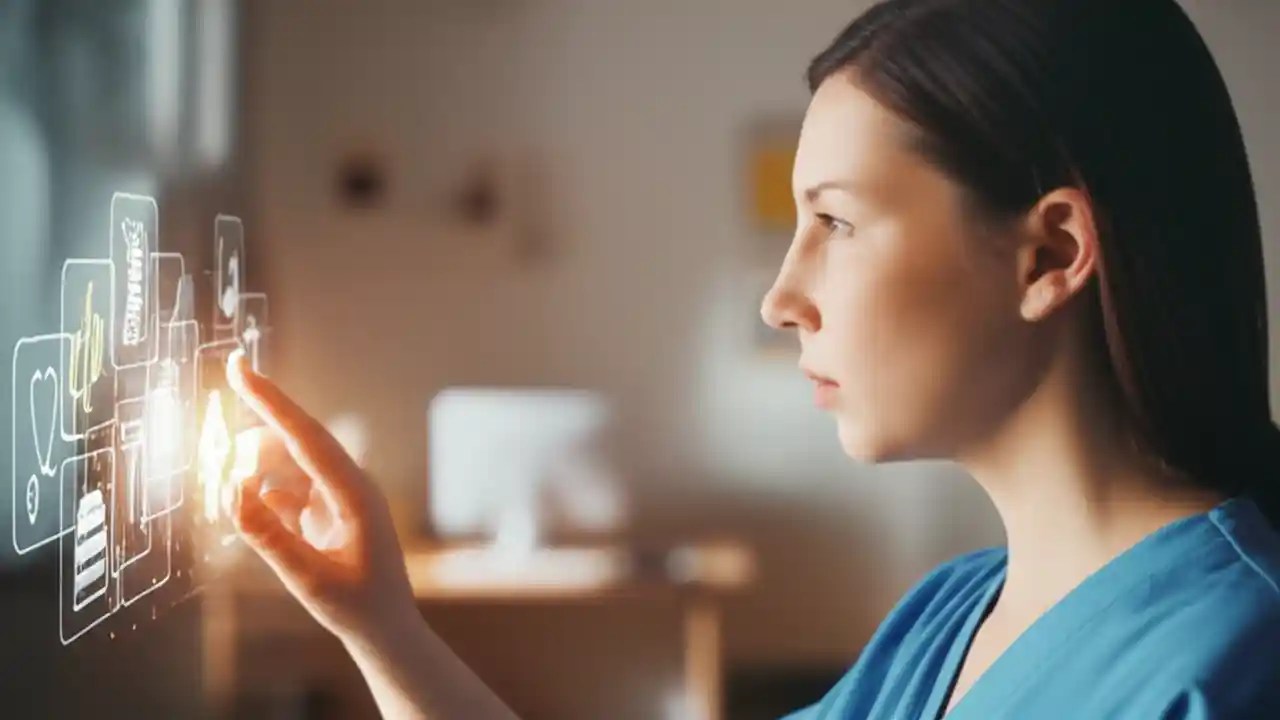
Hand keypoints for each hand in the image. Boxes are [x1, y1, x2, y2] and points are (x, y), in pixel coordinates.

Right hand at [224, 349, 417, 645]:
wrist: (385, 631)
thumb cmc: (356, 607)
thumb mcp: (309, 579)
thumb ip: (268, 537)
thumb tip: (229, 492)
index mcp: (354, 493)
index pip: (306, 434)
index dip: (270, 399)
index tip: (238, 367)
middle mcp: (348, 485)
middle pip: (290, 443)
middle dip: (247, 444)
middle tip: (208, 454)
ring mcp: (337, 496)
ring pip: (283, 466)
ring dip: (250, 473)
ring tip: (224, 497)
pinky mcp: (325, 511)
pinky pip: (283, 488)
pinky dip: (258, 495)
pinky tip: (239, 510)